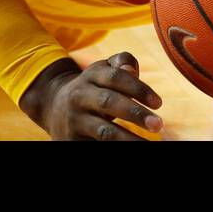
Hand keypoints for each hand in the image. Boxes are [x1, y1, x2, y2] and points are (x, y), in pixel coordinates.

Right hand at [30, 51, 162, 139]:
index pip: (116, 77)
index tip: (158, 103)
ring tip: (147, 145)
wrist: (53, 107)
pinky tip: (131, 147)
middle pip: (108, 102)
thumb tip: (131, 70)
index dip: (138, 89)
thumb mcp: (103, 70)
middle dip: (135, 113)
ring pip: (103, 130)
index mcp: (91, 75)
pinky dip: (114, 147)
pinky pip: (96, 144)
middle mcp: (80, 96)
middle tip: (157, 125)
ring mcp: (75, 120)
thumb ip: (121, 64)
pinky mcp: (73, 140)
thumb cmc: (93, 88)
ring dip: (127, 138)